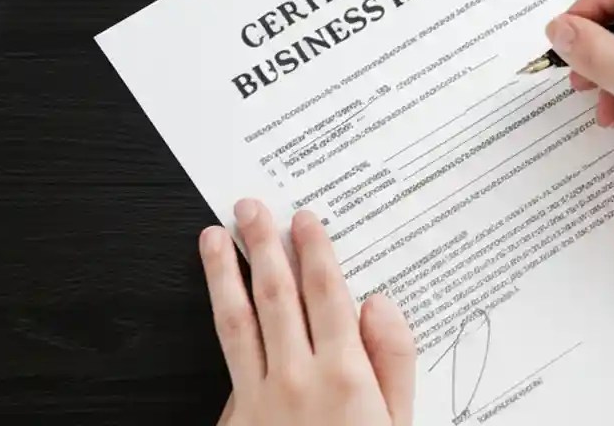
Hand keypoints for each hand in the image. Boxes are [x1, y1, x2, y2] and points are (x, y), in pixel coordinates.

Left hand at [201, 199, 415, 425]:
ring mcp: (259, 398)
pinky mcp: (235, 419)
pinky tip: (218, 303)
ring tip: (214, 238)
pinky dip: (223, 326)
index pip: (325, 292)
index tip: (303, 220)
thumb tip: (380, 305)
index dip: (313, 250)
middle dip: (262, 244)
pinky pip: (229, 364)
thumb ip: (394, 361)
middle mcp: (297, 377)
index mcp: (345, 373)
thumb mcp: (399, 421)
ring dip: (223, 273)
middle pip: (275, 294)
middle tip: (251, 209)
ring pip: (237, 321)